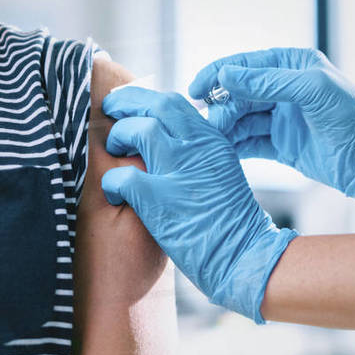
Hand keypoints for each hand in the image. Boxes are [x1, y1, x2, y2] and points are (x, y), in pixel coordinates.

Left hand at [99, 87, 297, 323]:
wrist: (244, 256)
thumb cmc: (229, 221)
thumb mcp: (218, 172)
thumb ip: (195, 153)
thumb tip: (162, 141)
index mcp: (212, 140)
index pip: (174, 103)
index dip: (145, 99)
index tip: (129, 104)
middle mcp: (197, 148)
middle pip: (156, 106)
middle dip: (126, 103)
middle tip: (109, 110)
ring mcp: (179, 171)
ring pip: (139, 130)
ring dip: (119, 137)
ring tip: (114, 150)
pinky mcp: (160, 200)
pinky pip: (122, 177)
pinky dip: (110, 183)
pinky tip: (113, 193)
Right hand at [189, 47, 354, 201]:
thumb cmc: (352, 115)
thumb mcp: (311, 90)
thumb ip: (267, 82)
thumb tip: (225, 75)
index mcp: (292, 65)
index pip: (245, 65)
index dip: (217, 75)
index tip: (195, 89)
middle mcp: (284, 88)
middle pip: (238, 93)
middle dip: (221, 106)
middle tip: (209, 123)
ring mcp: (281, 117)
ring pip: (241, 118)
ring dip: (225, 127)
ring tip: (213, 138)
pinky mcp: (280, 144)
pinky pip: (249, 141)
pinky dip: (235, 145)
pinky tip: (222, 151)